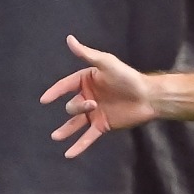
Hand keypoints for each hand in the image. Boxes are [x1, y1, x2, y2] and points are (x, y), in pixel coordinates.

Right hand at [41, 36, 157, 157]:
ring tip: (55, 136)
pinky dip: (79, 145)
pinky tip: (69, 154)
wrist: (148, 97)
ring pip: (75, 123)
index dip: (55, 92)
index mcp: (87, 81)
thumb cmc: (128, 77)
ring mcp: (95, 113)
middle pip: (73, 105)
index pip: (66, 86)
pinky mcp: (103, 125)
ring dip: (65, 130)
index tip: (44, 100)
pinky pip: (88, 137)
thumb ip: (86, 54)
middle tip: (91, 105)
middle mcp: (89, 96)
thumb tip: (69, 39)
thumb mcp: (106, 63)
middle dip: (78, 107)